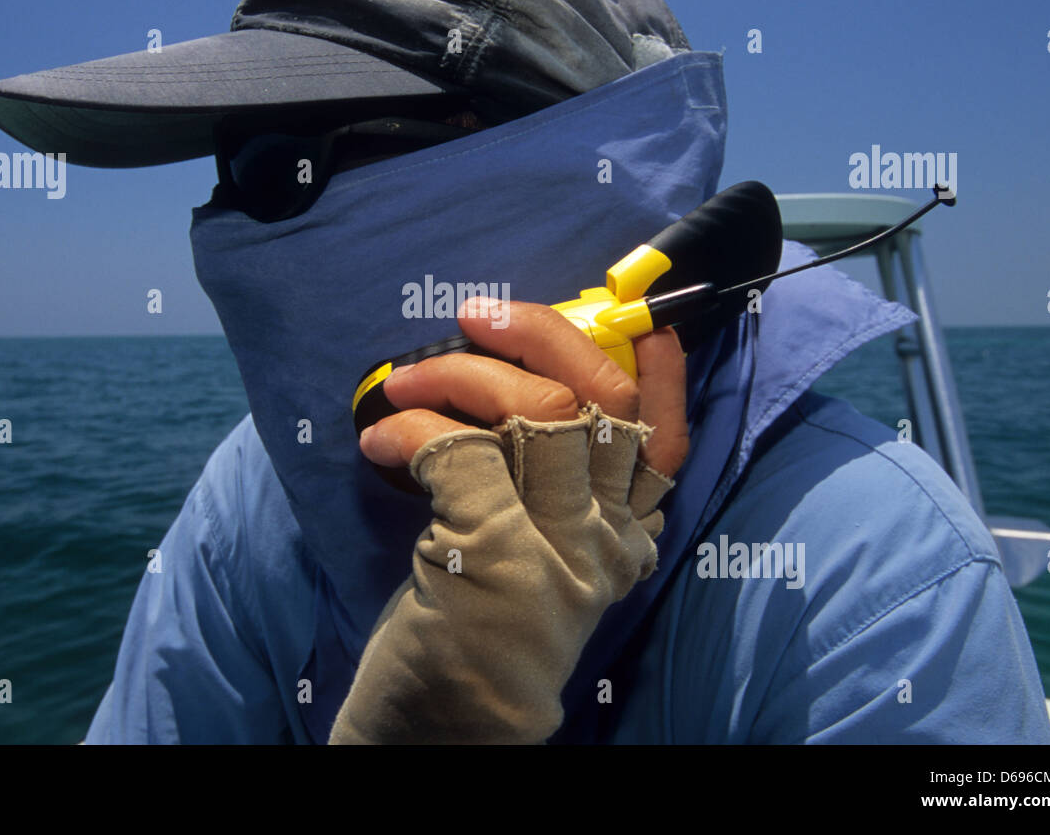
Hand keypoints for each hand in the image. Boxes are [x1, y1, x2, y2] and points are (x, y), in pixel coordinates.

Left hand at [330, 297, 689, 743]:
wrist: (444, 732)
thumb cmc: (478, 627)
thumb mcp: (533, 553)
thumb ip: (549, 486)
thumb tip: (518, 385)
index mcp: (624, 539)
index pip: (668, 439)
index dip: (661, 372)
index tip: (640, 322)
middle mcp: (607, 542)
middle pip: (601, 400)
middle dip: (540, 335)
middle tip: (477, 317)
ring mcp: (558, 551)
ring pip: (538, 412)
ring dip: (463, 374)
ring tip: (405, 380)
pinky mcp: (498, 560)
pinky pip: (461, 450)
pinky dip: (415, 427)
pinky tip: (381, 441)